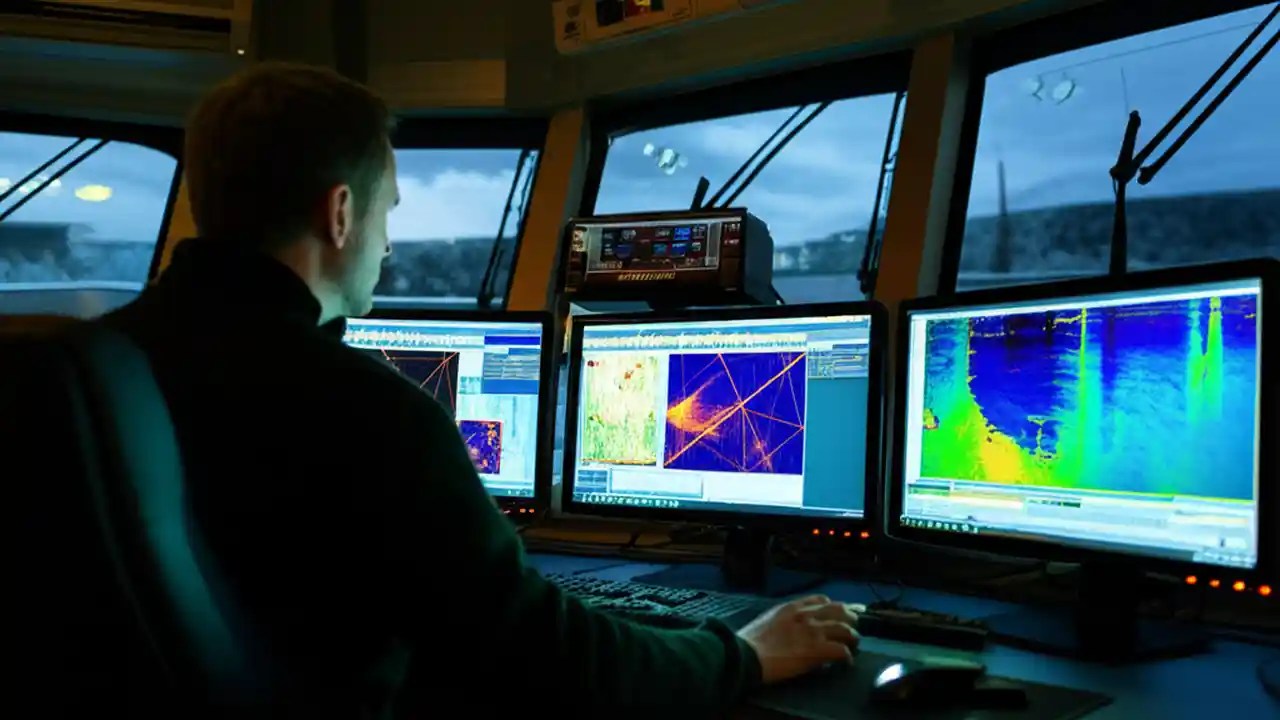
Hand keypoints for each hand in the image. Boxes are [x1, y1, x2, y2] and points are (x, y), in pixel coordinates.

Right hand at [736, 595, 863, 683]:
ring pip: (846, 630)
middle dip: (849, 619)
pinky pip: (842, 651)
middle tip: (851, 630)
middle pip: (840, 611)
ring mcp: (813, 632)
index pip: (822, 599)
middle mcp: (806, 615)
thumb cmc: (750, 641)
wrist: (746, 655)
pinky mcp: (817, 650)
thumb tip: (795, 627)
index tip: (836, 616)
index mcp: (792, 606)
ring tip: (852, 647)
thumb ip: (785, 618)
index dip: (833, 608)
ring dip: (852, 639)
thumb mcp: (768, 619)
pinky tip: (846, 662)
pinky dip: (847, 657)